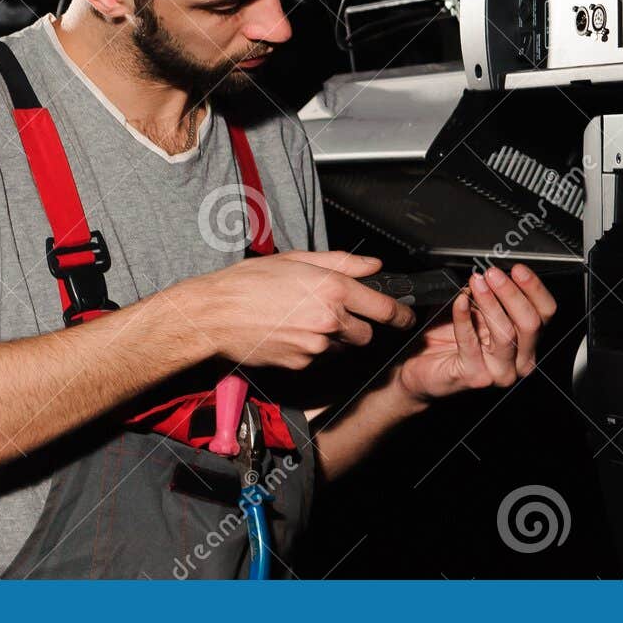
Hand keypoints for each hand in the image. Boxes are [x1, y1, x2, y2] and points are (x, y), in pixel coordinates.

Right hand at [182, 250, 415, 369]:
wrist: (216, 314)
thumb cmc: (250, 282)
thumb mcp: (298, 259)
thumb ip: (342, 263)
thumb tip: (373, 266)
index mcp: (332, 288)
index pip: (384, 308)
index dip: (400, 314)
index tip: (406, 317)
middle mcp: (329, 319)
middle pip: (366, 334)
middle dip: (358, 327)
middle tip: (335, 314)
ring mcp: (315, 345)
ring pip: (342, 347)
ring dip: (334, 338)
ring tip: (304, 320)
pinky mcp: (301, 363)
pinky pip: (319, 358)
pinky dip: (311, 348)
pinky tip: (290, 333)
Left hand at [392, 264, 556, 406]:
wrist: (423, 367)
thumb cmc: (450, 337)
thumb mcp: (476, 308)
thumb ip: (491, 292)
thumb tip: (494, 268)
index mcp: (528, 340)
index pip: (545, 312)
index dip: (534, 288)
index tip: (518, 269)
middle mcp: (521, 360)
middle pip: (530, 323)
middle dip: (511, 293)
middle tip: (493, 273)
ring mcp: (500, 372)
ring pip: (505, 333)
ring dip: (490, 303)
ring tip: (476, 282)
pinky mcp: (475, 375)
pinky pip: (470, 341)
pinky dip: (463, 317)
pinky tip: (460, 301)